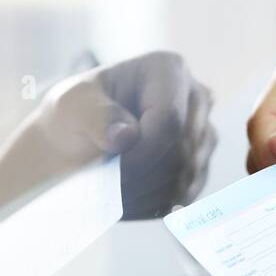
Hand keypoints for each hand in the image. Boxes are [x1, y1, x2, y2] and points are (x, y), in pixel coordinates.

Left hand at [0, 51, 216, 218]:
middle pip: (182, 154)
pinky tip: (125, 196)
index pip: (170, 120)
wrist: (77, 143)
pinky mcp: (198, 170)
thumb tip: (126, 136)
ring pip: (185, 180)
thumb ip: (96, 117)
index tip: (110, 171)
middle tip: (104, 181)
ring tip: (110, 187)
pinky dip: (151, 205)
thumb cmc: (76, 115)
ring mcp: (202, 138)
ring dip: (143, 193)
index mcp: (169, 70)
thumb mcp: (72, 107)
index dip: (142, 154)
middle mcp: (196, 101)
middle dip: (140, 176)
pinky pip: (183, 198)